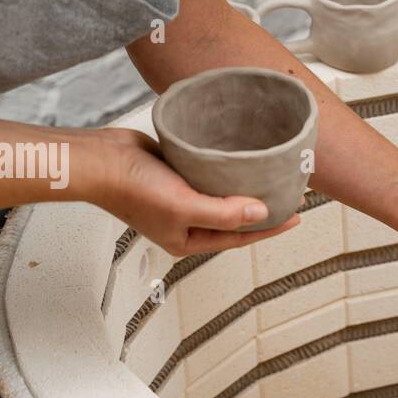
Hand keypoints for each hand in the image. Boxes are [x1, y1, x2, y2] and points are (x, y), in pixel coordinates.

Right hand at [94, 128, 298, 256]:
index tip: (297, 215)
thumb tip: (262, 214)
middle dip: (262, 207)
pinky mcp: (176, 174)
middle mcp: (187, 222)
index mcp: (189, 240)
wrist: (100, 159)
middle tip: (291, 192)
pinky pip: (208, 174)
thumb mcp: (185, 208)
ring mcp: (181, 198)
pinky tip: (242, 157)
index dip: (271, 227)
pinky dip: (225, 168)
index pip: (240, 237)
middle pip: (234, 217)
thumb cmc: (133, 189)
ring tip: (273, 175)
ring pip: (222, 194)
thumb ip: (225, 213)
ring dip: (245, 186)